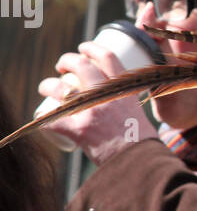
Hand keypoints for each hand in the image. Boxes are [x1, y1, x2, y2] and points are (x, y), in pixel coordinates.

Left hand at [37, 40, 159, 164]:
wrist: (140, 163)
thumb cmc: (142, 142)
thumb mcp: (138, 113)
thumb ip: (125, 105)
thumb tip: (113, 105)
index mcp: (124, 88)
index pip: (107, 56)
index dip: (91, 48)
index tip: (83, 48)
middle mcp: (106, 94)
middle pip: (81, 65)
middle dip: (67, 60)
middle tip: (62, 66)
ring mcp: (91, 110)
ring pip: (60, 87)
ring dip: (48, 84)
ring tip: (45, 86)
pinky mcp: (78, 130)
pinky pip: (52, 119)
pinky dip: (44, 118)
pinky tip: (41, 117)